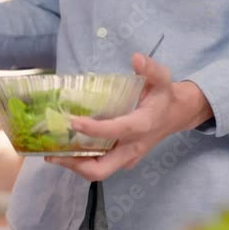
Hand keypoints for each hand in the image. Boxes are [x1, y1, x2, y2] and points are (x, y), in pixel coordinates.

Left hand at [46, 53, 213, 181]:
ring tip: (51, 153)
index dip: (95, 129)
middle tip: (52, 152)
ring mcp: (127, 157)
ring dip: (74, 164)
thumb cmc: (165, 96)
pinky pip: (100, 165)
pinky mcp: (122, 159)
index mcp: (142, 126)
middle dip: (76, 164)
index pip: (118, 131)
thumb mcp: (163, 79)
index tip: (73, 122)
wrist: (177, 115)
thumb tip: (137, 58)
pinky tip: (64, 149)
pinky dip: (81, 161)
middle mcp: (133, 147)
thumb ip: (151, 69)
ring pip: (98, 171)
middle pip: (102, 169)